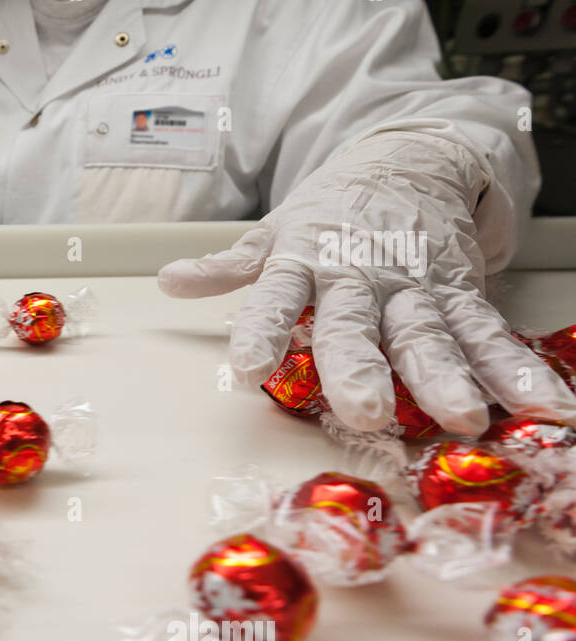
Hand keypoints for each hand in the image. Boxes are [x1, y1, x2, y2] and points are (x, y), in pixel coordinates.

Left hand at [158, 131, 575, 433]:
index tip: (247, 370)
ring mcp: (413, 286)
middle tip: (365, 411)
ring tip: (463, 417)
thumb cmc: (328, 212)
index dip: (262, 333)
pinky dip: (514, 369)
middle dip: (361, 368)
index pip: (275, 299)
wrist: (407, 158)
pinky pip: (487, 334)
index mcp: (305, 262)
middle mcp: (360, 277)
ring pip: (429, 334)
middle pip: (357, 327)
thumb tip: (167, 282)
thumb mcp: (272, 232)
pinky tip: (541, 403)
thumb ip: (226, 266)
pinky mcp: (459, 293)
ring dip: (447, 376)